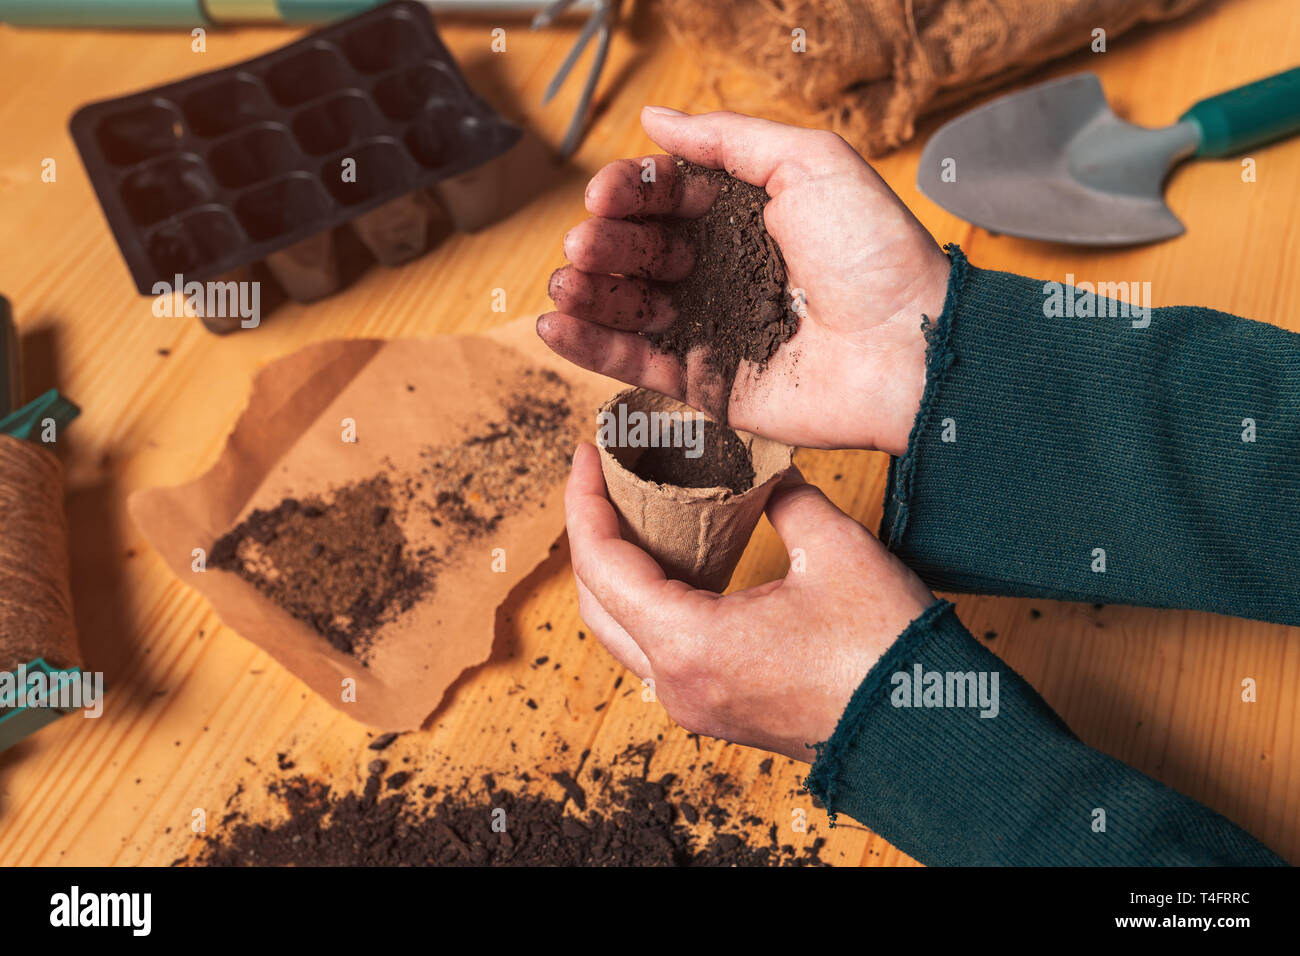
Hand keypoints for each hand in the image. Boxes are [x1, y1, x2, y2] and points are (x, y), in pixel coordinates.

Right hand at [539, 108, 951, 454]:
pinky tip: (553, 326)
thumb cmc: (872, 251)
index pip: (668, 198)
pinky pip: (639, 364)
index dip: (632, 193)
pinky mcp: (709, 384)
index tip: (605, 193)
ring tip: (564, 282)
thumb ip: (727, 140)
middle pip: (642, 251)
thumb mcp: (808, 162)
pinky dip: (591, 348)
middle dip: (607, 242)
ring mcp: (714, 329)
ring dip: (589, 292)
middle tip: (587, 243)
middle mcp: (725, 271)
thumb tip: (653, 119)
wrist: (907, 345)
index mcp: (748, 218)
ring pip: (631, 307)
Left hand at [564, 442, 935, 760]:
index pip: (603, 566)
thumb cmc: (885, 651)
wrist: (925, 734)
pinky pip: (657, 651)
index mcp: (690, 644)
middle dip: (590, 533)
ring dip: (616, 571)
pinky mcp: (717, 710)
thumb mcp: (835, 550)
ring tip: (631, 510)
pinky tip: (674, 561)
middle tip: (600, 476)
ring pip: (622, 631)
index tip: (584, 453)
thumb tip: (763, 469)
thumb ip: (785, 499)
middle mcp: (677, 684)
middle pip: (597, 603)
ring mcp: (694, 705)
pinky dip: (648, 602)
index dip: (584, 502)